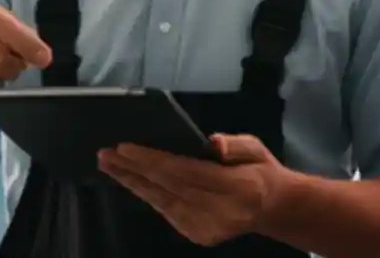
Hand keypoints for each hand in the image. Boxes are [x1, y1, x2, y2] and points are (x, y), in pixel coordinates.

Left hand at [98, 134, 293, 246]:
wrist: (273, 207)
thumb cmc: (259, 171)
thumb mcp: (255, 149)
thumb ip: (235, 145)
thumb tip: (212, 144)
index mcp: (237, 188)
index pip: (187, 172)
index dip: (153, 160)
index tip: (125, 147)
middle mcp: (221, 212)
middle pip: (169, 188)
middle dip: (134, 170)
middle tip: (105, 154)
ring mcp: (208, 228)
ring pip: (162, 202)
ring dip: (132, 182)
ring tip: (108, 165)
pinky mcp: (199, 235)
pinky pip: (166, 210)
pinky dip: (146, 194)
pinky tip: (128, 179)